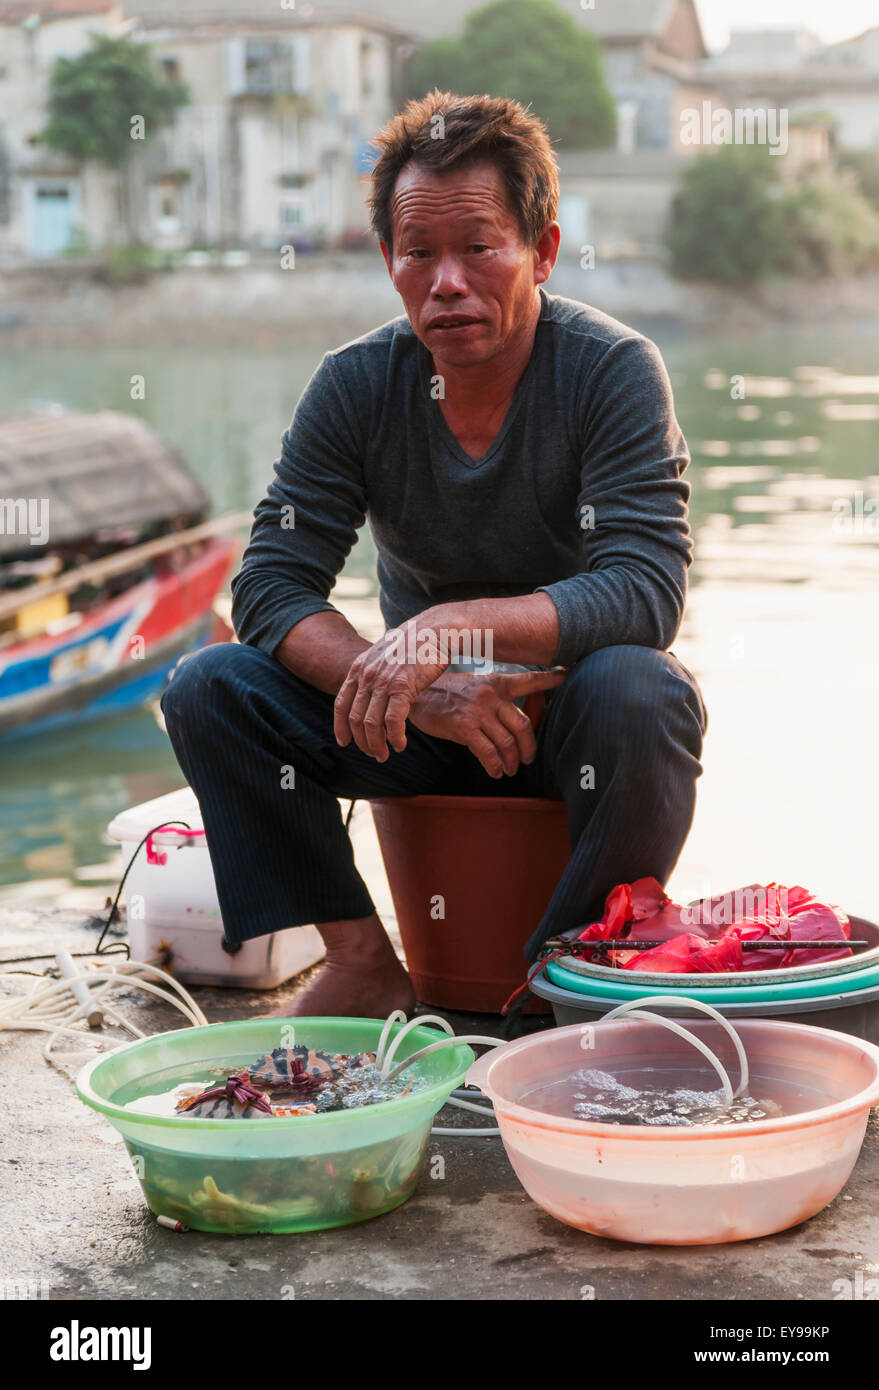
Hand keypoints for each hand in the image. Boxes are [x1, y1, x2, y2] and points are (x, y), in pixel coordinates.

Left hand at [334, 617, 451, 760]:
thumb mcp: (384, 655)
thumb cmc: (415, 644)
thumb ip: (373, 673)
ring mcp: (383, 681)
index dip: (340, 726)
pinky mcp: (403, 687)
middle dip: (362, 741)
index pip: (341, 703)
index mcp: (359, 668)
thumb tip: (370, 690)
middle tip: (374, 754)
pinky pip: (393, 721)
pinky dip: (394, 737)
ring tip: (385, 754)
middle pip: (355, 718)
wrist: (435, 630)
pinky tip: (400, 745)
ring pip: (371, 723)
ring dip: (376, 744)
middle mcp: (367, 675)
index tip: (344, 742)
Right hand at [408, 669, 565, 777]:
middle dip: (529, 749)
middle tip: (528, 760)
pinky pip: (488, 753)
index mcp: (498, 683)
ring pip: (507, 743)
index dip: (549, 680)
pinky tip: (495, 771)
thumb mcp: (478, 688)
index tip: (566, 675)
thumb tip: (519, 722)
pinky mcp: (464, 727)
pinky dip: (495, 766)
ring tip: (510, 769)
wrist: (417, 696)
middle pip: (524, 726)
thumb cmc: (450, 695)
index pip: (529, 680)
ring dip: (512, 762)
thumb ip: (499, 699)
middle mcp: (491, 695)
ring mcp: (478, 711)